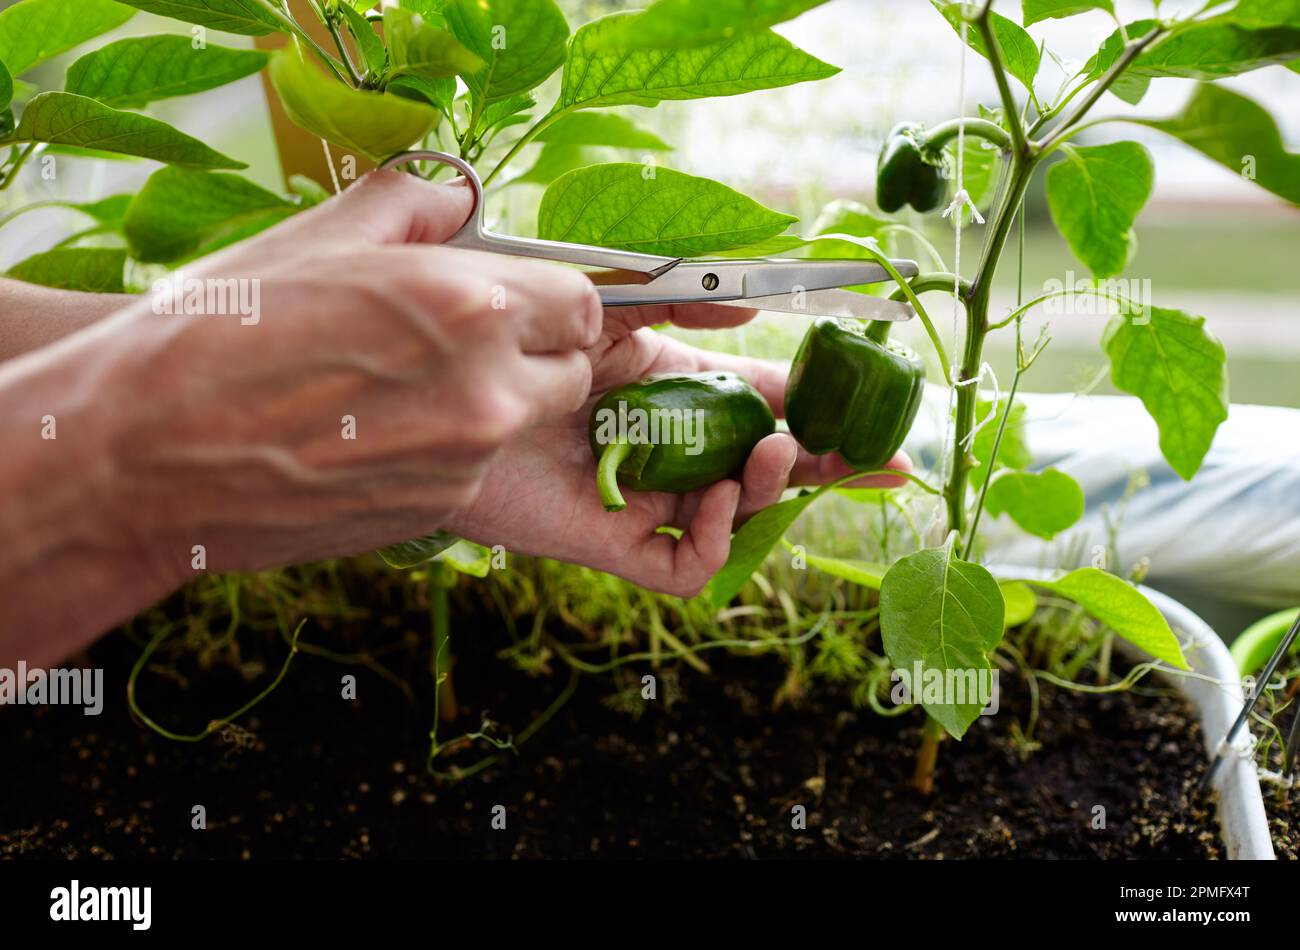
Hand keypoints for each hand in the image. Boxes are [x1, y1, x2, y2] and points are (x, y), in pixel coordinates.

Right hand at [0, 170, 603, 658]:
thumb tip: (458, 200)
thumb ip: (411, 207)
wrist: (146, 455)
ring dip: (486, 406)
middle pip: (569, 375)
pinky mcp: (434, 514)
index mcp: (471, 307)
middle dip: (535, 357)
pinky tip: (366, 435)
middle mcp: (486, 392)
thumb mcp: (318, 237)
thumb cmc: (221, 333)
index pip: (586, 308)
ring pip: (518, 426)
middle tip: (467, 345)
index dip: (557, 303)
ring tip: (392, 389)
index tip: (525, 303)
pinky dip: (442, 452)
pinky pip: (469, 471)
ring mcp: (463, 464)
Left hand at [446, 304, 910, 597]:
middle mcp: (670, 448)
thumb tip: (754, 307)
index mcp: (677, 390)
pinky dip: (717, 540)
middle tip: (864, 454)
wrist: (442, 384)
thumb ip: (684, 302)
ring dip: (770, 488)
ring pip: (737, 515)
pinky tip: (716, 498)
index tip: (882, 424)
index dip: (824, 416)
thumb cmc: (521, 337)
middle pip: (764, 469)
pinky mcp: (613, 541)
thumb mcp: (613, 307)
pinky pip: (685, 567)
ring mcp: (646, 498)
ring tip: (770, 451)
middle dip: (822, 464)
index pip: (765, 406)